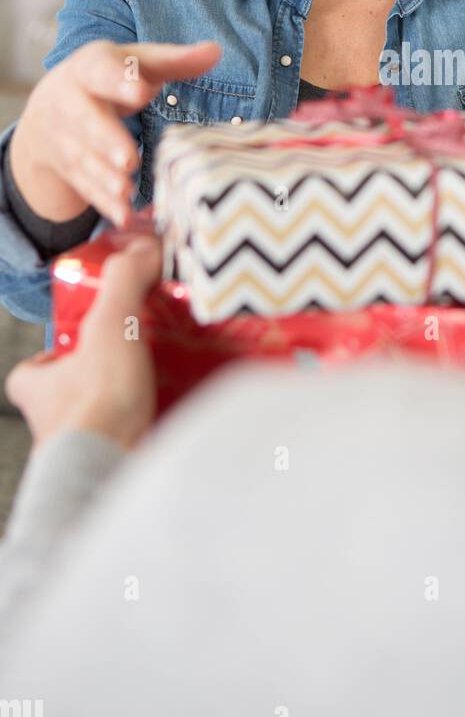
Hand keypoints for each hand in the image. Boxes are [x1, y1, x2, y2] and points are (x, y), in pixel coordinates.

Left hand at [5, 235, 161, 449]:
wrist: (116, 469)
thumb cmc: (99, 401)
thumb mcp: (111, 322)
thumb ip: (124, 280)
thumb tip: (141, 247)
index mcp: (37, 389)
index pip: (31, 369)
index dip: (53, 353)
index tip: (82, 340)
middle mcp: (52, 424)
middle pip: (71, 392)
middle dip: (102, 378)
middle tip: (136, 359)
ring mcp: (84, 449)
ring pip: (104, 420)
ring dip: (133, 404)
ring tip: (168, 383)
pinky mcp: (115, 466)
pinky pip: (135, 441)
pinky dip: (155, 429)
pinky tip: (181, 415)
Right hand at [11, 39, 222, 228]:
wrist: (47, 110)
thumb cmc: (108, 80)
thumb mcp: (135, 63)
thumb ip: (174, 60)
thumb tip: (215, 51)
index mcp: (89, 68)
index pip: (101, 70)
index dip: (120, 81)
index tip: (141, 92)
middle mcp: (69, 101)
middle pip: (86, 120)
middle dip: (106, 139)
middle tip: (128, 159)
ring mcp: (64, 138)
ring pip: (83, 158)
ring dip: (105, 177)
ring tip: (127, 190)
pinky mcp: (67, 167)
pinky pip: (83, 186)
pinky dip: (103, 202)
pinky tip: (123, 215)